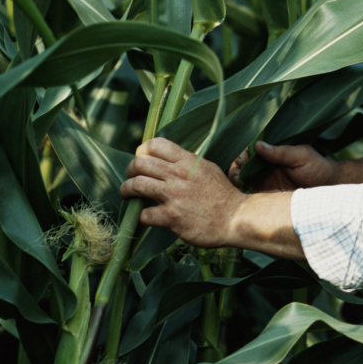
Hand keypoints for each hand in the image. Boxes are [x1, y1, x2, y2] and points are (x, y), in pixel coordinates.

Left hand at [120, 137, 244, 247]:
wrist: (236, 218)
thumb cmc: (223, 194)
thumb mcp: (208, 168)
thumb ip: (188, 162)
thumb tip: (169, 159)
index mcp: (188, 161)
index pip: (156, 144)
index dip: (143, 150)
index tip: (141, 158)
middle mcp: (178, 175)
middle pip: (140, 163)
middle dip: (130, 169)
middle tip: (131, 177)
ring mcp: (174, 196)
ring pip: (136, 185)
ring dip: (126, 190)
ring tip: (127, 194)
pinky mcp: (171, 217)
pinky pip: (144, 214)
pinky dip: (141, 216)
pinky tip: (147, 216)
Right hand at [228, 141, 338, 192]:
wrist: (329, 187)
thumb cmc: (317, 167)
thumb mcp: (301, 156)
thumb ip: (281, 152)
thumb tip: (258, 145)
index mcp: (272, 154)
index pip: (250, 150)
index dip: (243, 153)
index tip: (244, 158)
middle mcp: (265, 167)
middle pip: (241, 165)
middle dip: (236, 168)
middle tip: (238, 173)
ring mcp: (264, 182)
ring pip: (241, 180)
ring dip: (236, 180)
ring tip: (239, 183)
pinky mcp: (266, 196)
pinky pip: (249, 195)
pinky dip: (242, 194)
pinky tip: (242, 195)